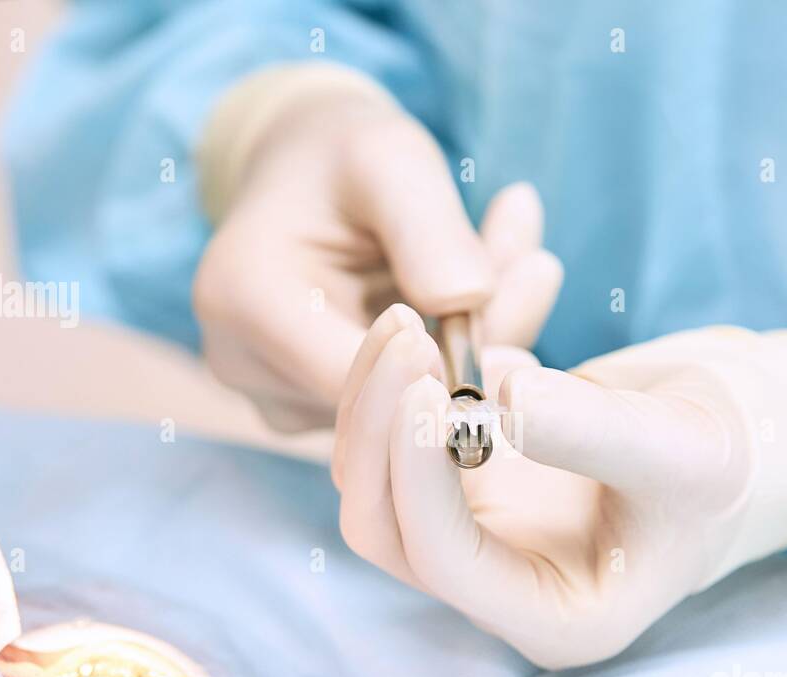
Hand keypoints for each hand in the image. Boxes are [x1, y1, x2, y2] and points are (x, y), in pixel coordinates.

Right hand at [193, 73, 561, 430]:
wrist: (305, 174)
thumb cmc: (343, 153)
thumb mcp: (389, 159)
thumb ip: (428, 228)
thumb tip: (472, 301)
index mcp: (244, 302)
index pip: (360, 376)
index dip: (448, 364)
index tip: (521, 307)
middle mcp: (246, 369)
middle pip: (388, 401)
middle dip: (477, 347)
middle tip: (542, 269)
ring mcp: (280, 402)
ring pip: (405, 412)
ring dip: (478, 351)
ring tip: (527, 265)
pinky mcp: (319, 414)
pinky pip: (405, 409)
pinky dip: (460, 361)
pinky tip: (495, 297)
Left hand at [331, 318, 777, 668]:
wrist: (754, 430)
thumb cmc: (740, 460)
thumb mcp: (684, 449)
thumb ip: (597, 435)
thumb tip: (503, 400)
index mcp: (549, 612)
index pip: (444, 559)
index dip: (417, 476)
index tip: (424, 386)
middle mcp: (497, 580)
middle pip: (385, 520)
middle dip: (378, 429)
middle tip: (404, 334)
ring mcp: (476, 523)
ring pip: (379, 466)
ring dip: (379, 389)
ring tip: (410, 309)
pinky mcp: (469, 467)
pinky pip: (410, 416)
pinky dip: (419, 358)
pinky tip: (440, 301)